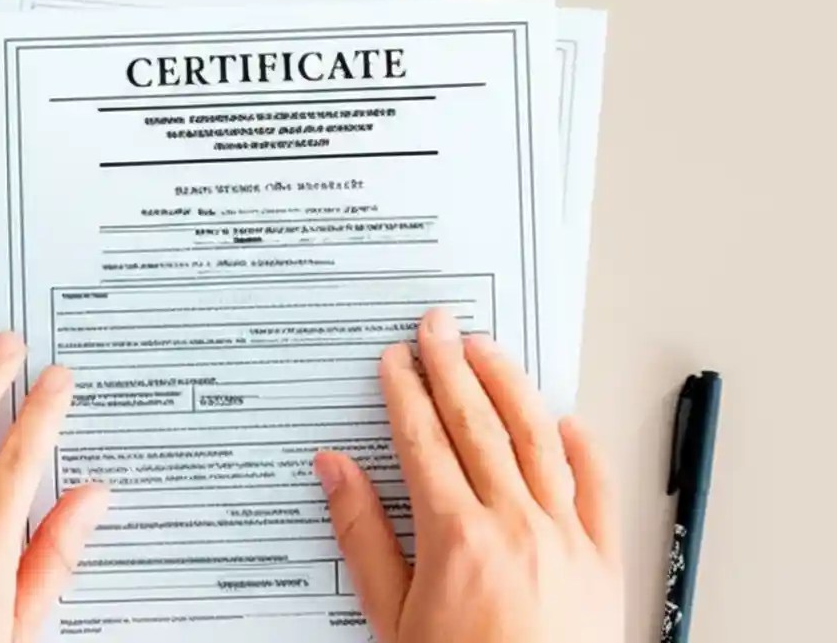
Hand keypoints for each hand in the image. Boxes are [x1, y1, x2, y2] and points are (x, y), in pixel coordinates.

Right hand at [315, 309, 623, 642]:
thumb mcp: (389, 618)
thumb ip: (362, 535)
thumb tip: (335, 470)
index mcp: (455, 536)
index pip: (423, 440)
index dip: (405, 392)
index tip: (394, 361)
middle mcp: (514, 523)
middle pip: (476, 423)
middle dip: (451, 367)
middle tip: (436, 326)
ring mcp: (566, 537)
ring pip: (537, 438)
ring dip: (509, 385)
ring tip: (489, 348)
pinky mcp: (604, 559)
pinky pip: (598, 486)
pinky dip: (582, 445)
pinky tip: (566, 418)